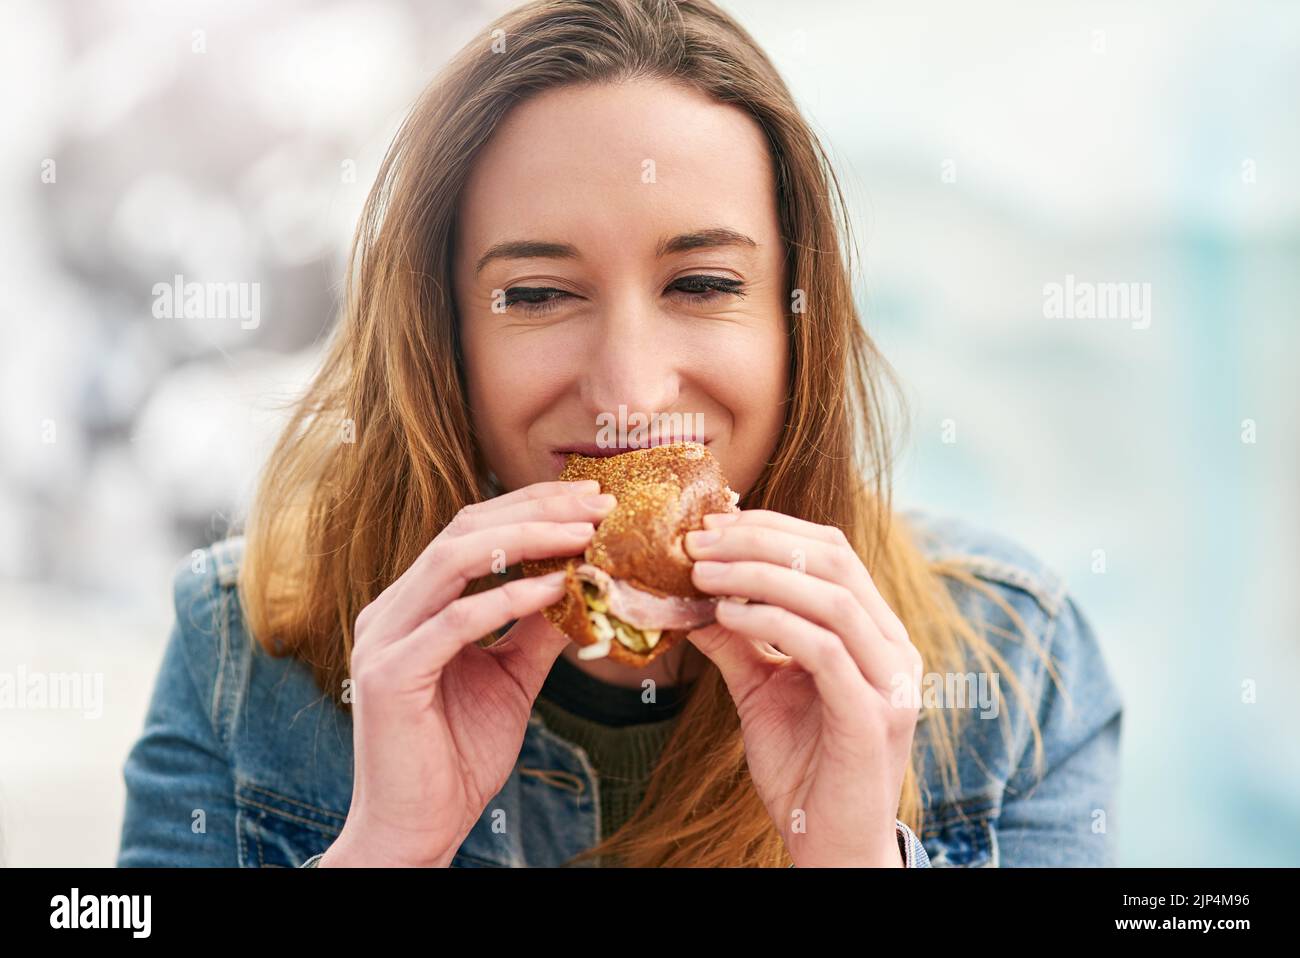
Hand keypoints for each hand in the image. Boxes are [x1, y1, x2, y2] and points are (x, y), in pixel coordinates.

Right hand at [319, 479, 615, 866]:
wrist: (416, 828)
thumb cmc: (456, 755)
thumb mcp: (511, 679)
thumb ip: (537, 630)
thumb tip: (582, 583)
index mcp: (414, 603)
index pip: (473, 529)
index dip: (532, 505)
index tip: (592, 498)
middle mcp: (392, 608)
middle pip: (464, 528)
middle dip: (536, 509)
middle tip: (598, 503)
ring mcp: (385, 637)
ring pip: (454, 558)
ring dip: (526, 538)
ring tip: (584, 533)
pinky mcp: (391, 673)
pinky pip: (455, 620)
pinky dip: (507, 597)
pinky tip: (554, 588)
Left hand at [683, 509, 921, 867]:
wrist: (830, 847)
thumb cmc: (804, 770)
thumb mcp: (761, 690)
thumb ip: (738, 640)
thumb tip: (691, 595)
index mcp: (876, 631)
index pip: (831, 549)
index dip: (770, 526)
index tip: (710, 523)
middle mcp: (894, 646)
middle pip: (833, 558)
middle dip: (759, 539)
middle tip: (698, 540)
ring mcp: (891, 680)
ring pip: (830, 596)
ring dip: (758, 574)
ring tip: (701, 573)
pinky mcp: (874, 716)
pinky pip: (825, 648)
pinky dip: (772, 622)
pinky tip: (726, 615)